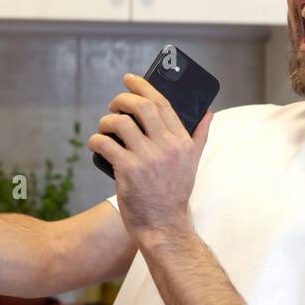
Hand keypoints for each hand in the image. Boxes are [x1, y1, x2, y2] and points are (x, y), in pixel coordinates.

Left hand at [88, 72, 211, 240]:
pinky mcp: (128, 170)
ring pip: (120, 123)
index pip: (163, 103)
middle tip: (114, 103)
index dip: (144, 86)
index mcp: (183, 142)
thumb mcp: (192, 163)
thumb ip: (200, 136)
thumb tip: (209, 113)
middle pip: (141, 106)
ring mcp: (147, 158)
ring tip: (104, 127)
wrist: (164, 226)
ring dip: (106, 120)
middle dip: (122, 98)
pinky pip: (105, 144)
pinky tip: (96, 143)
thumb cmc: (174, 194)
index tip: (130, 79)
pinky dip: (96, 140)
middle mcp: (167, 147)